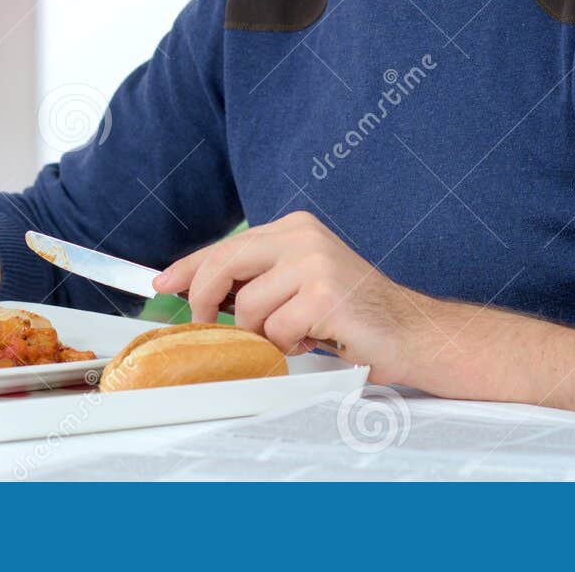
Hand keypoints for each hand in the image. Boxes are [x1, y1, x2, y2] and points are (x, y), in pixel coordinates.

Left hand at [154, 211, 432, 384]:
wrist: (410, 330)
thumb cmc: (353, 313)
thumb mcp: (301, 282)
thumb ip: (259, 279)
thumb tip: (202, 294)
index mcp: (295, 228)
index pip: (226, 246)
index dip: (188, 267)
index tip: (163, 283)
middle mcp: (302, 237)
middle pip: (223, 265)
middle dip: (205, 302)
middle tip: (207, 324)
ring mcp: (314, 263)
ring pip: (248, 308)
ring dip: (264, 334)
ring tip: (296, 334)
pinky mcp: (322, 295)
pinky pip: (276, 331)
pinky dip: (289, 347)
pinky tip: (315, 340)